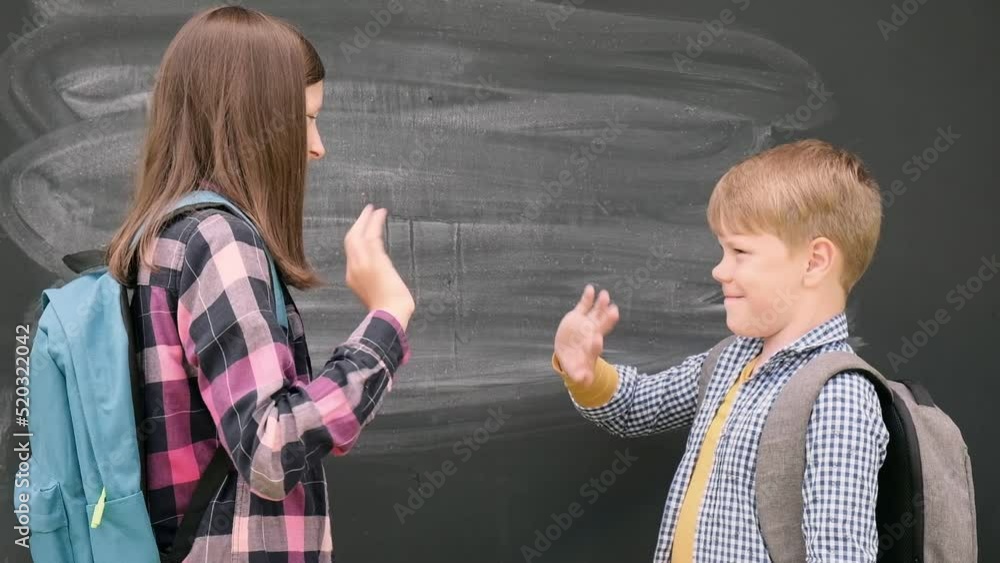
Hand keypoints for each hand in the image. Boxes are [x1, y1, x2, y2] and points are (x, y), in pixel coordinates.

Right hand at [344, 204, 414, 328]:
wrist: (389, 316)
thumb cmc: (389, 311)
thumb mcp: (377, 295)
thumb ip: (376, 283)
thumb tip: (384, 279)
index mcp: (352, 277)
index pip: (352, 253)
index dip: (357, 239)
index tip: (364, 230)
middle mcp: (353, 268)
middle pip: (350, 239)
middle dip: (358, 224)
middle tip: (367, 211)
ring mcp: (362, 263)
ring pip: (359, 234)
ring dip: (367, 219)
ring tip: (374, 209)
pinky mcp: (374, 259)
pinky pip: (372, 235)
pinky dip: (376, 222)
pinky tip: (381, 213)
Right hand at [554, 285, 619, 386]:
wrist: (568, 352)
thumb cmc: (575, 362)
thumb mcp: (576, 372)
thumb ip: (580, 376)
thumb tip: (584, 382)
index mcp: (591, 347)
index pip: (596, 345)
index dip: (596, 342)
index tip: (598, 338)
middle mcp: (591, 333)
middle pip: (601, 325)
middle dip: (606, 319)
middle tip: (614, 311)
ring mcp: (585, 323)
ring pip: (595, 312)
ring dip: (600, 304)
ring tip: (605, 295)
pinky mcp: (577, 316)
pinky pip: (583, 305)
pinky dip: (587, 297)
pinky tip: (590, 288)